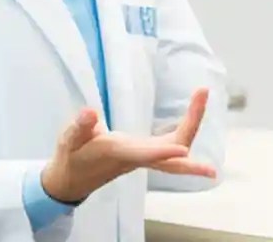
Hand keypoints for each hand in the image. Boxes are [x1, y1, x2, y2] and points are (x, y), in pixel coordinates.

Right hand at [41, 88, 214, 202]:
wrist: (73, 180)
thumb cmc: (72, 158)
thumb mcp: (69, 141)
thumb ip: (80, 127)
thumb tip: (90, 111)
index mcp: (118, 154)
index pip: (144, 155)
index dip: (164, 154)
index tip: (184, 151)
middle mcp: (137, 157)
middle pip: (173, 151)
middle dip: (191, 125)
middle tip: (203, 93)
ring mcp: (144, 156)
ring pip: (177, 146)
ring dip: (192, 121)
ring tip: (201, 93)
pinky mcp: (145, 152)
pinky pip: (172, 142)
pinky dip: (185, 126)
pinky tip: (194, 111)